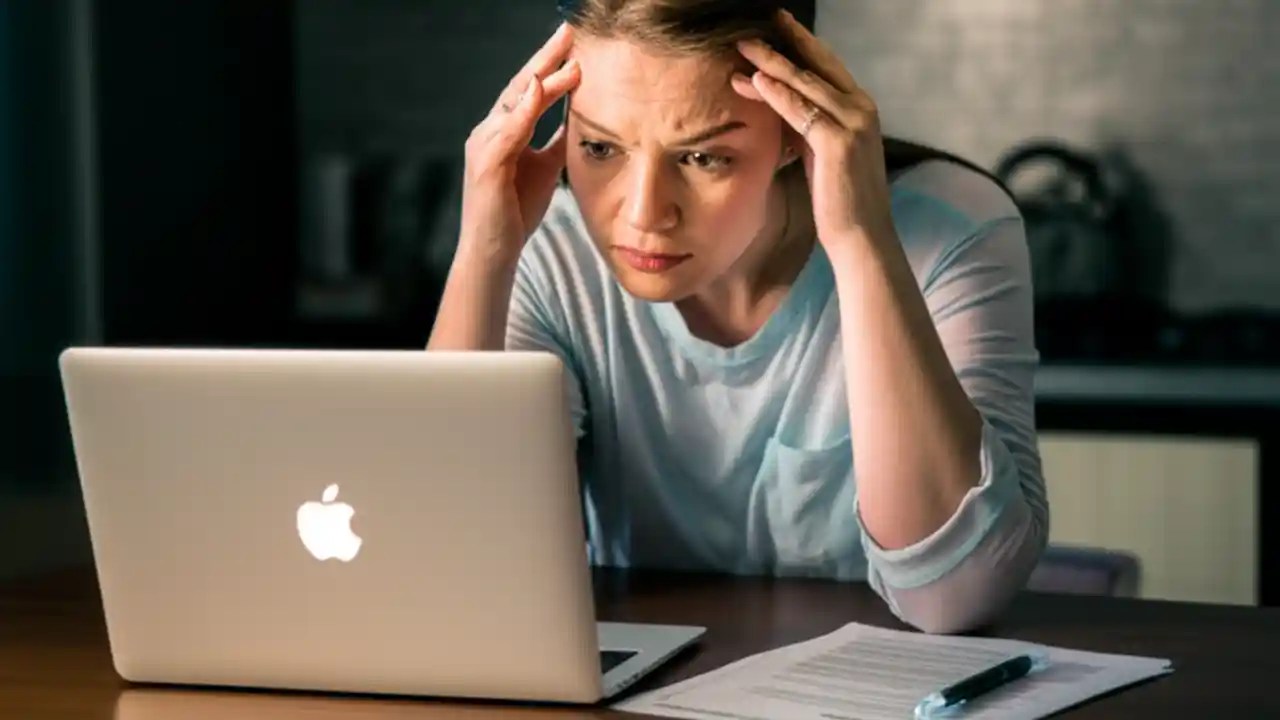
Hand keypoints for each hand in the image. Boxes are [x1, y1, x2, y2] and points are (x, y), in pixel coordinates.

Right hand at [461, 23, 580, 257]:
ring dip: (542, 79)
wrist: (495, 251)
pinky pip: (505, 132)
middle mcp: (489, 131)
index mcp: (503, 130)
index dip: (552, 64)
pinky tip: (538, 92)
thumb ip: (559, 139)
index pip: (529, 89)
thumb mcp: (547, 166)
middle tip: (570, 30)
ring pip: (514, 103)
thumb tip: (582, 115)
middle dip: (545, 57)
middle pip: (520, 85)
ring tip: (569, 60)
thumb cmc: (517, 211)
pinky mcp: (484, 165)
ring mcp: (483, 146)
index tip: (576, 42)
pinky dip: (521, 111)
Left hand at [732, 11, 896, 251]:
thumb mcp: (819, 151)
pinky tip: (756, 80)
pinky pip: (801, 110)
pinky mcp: (839, 142)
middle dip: (787, 41)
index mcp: (860, 108)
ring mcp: (854, 122)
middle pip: (818, 65)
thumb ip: (802, 124)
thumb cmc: (838, 198)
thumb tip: (773, 100)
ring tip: (744, 45)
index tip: (775, 28)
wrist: (860, 234)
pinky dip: (778, 94)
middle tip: (759, 22)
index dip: (801, 46)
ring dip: (772, 62)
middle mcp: (862, 108)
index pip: (826, 67)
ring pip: (806, 83)